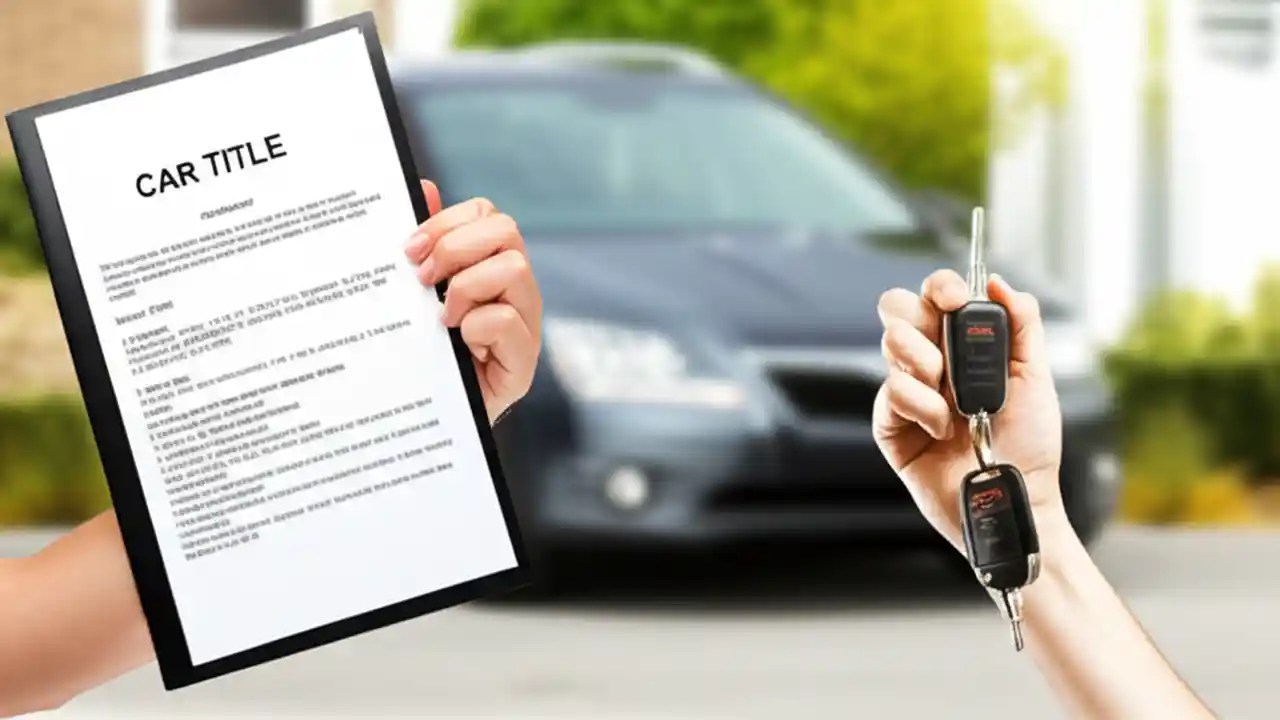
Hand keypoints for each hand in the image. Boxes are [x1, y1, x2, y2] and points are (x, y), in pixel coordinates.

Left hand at [404, 180, 541, 422]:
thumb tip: (423, 187)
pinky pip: (508, 320)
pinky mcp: (522, 362)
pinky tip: (460, 345)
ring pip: (514, 269)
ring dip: (467, 288)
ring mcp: (525, 325)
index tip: (409, 250)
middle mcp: (515, 291)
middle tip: (423, 280)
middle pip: (506, 230)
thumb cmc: (425, 355)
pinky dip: (477, 326)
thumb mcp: (415, 297)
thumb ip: (424, 245)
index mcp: (489, 267)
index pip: (487, 214)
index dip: (447, 222)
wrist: (430, 424)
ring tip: (443, 318)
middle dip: (456, 247)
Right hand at [873, 270, 1066, 550]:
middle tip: (946, 350)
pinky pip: (891, 392)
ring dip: (926, 368)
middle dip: (918, 320)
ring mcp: (907, 390)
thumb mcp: (1036, 377)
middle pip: (896, 307)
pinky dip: (922, 408)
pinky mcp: (889, 422)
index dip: (940, 286)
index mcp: (963, 343)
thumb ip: (1022, 324)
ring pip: (891, 344)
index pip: (936, 293)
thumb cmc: (1029, 444)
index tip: (958, 301)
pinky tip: (940, 431)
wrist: (1014, 494)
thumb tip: (998, 282)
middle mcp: (930, 361)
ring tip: (952, 402)